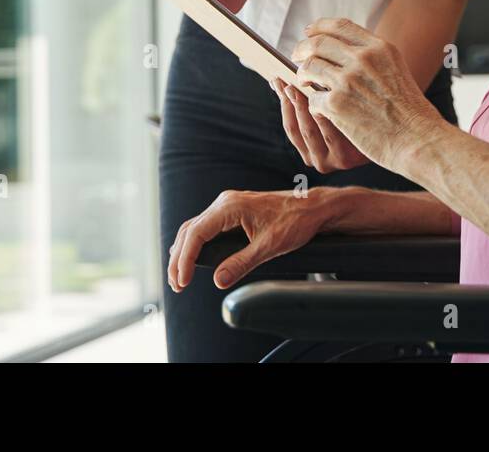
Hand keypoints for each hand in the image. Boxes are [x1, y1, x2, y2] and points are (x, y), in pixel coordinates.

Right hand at [168, 189, 329, 291]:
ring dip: (184, 251)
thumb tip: (218, 280)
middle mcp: (224, 202)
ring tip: (179, 277)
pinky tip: (191, 258)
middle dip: (179, 259)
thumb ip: (241, 263)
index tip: (182, 281)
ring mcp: (227, 205)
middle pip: (189, 231)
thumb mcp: (269, 247)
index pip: (196, 234)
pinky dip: (195, 244)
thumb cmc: (295, 222)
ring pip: (195, 228)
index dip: (184, 260)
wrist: (312, 207)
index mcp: (230, 207)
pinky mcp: (232, 210)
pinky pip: (205, 226)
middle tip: (176, 285)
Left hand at [290, 18, 442, 172]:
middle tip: (296, 56)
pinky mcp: (336, 105)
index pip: (340, 26)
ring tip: (303, 81)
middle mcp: (362, 59)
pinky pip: (312, 98)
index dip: (319, 27)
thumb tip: (339, 51)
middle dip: (301, 49)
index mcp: (379, 48)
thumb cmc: (410, 110)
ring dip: (302, 74)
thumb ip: (371, 57)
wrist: (418, 139)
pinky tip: (319, 109)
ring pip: (309, 67)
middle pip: (318, 43)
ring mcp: (347, 81)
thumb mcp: (396, 70)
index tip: (308, 32)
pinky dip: (313, 104)